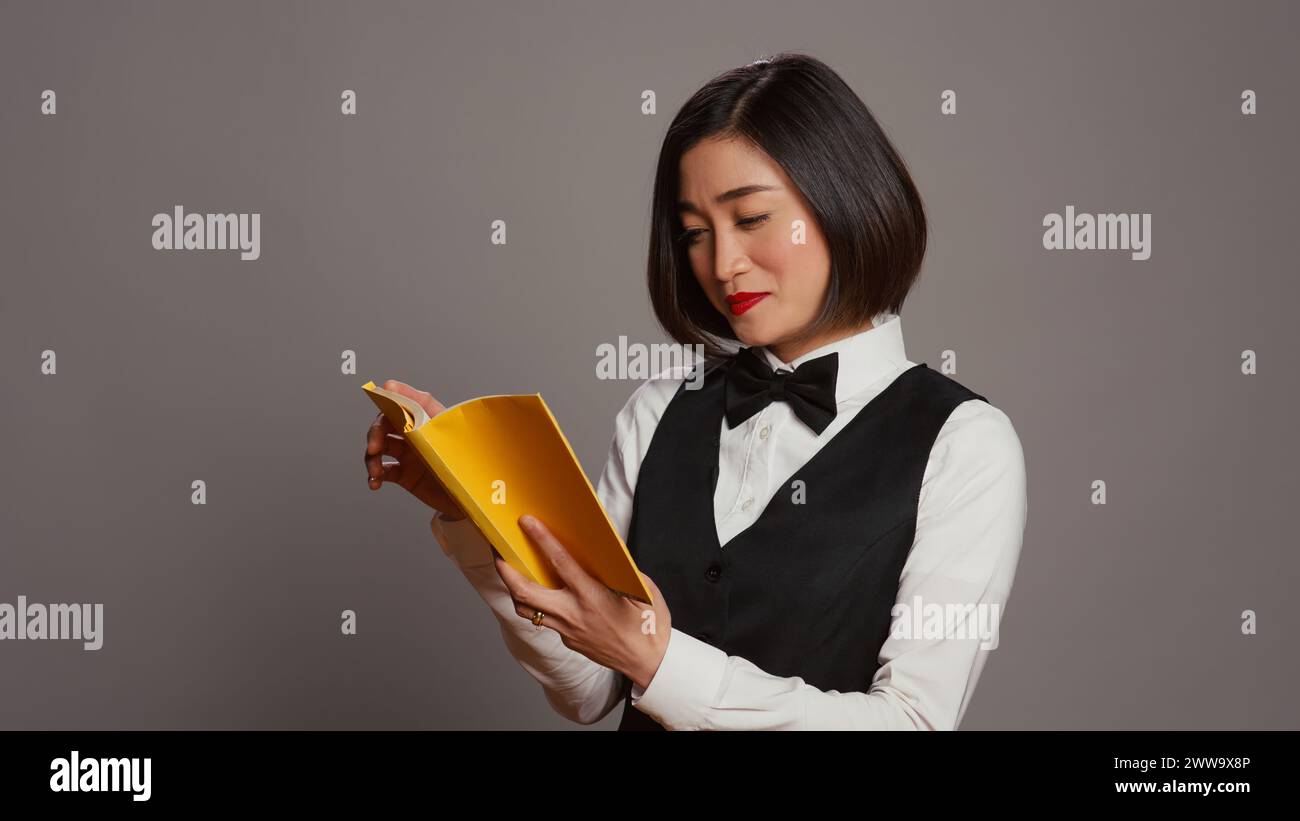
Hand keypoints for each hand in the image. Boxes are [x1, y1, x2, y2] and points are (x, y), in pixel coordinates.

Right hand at [364, 379, 465, 519]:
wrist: (474, 500)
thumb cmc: (470, 464)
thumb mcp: (452, 436)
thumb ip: (430, 414)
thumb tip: (413, 394)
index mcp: (430, 420)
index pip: (407, 401)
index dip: (393, 396)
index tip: (380, 392)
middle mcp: (417, 434)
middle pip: (387, 423)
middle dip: (376, 432)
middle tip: (374, 447)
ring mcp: (410, 454)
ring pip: (381, 446)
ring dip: (371, 457)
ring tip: (375, 471)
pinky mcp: (405, 474)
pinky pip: (383, 471)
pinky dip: (375, 476)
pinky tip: (375, 482)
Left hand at [495, 514, 670, 691]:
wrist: (649, 662)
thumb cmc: (649, 625)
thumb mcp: (642, 589)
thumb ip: (619, 570)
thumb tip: (603, 552)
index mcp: (593, 597)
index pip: (560, 562)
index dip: (541, 540)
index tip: (527, 523)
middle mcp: (574, 614)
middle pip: (525, 593)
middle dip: (506, 571)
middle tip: (498, 552)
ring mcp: (568, 631)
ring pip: (527, 611)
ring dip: (514, 590)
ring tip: (509, 572)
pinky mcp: (568, 640)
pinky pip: (545, 620)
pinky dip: (537, 605)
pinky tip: (541, 594)